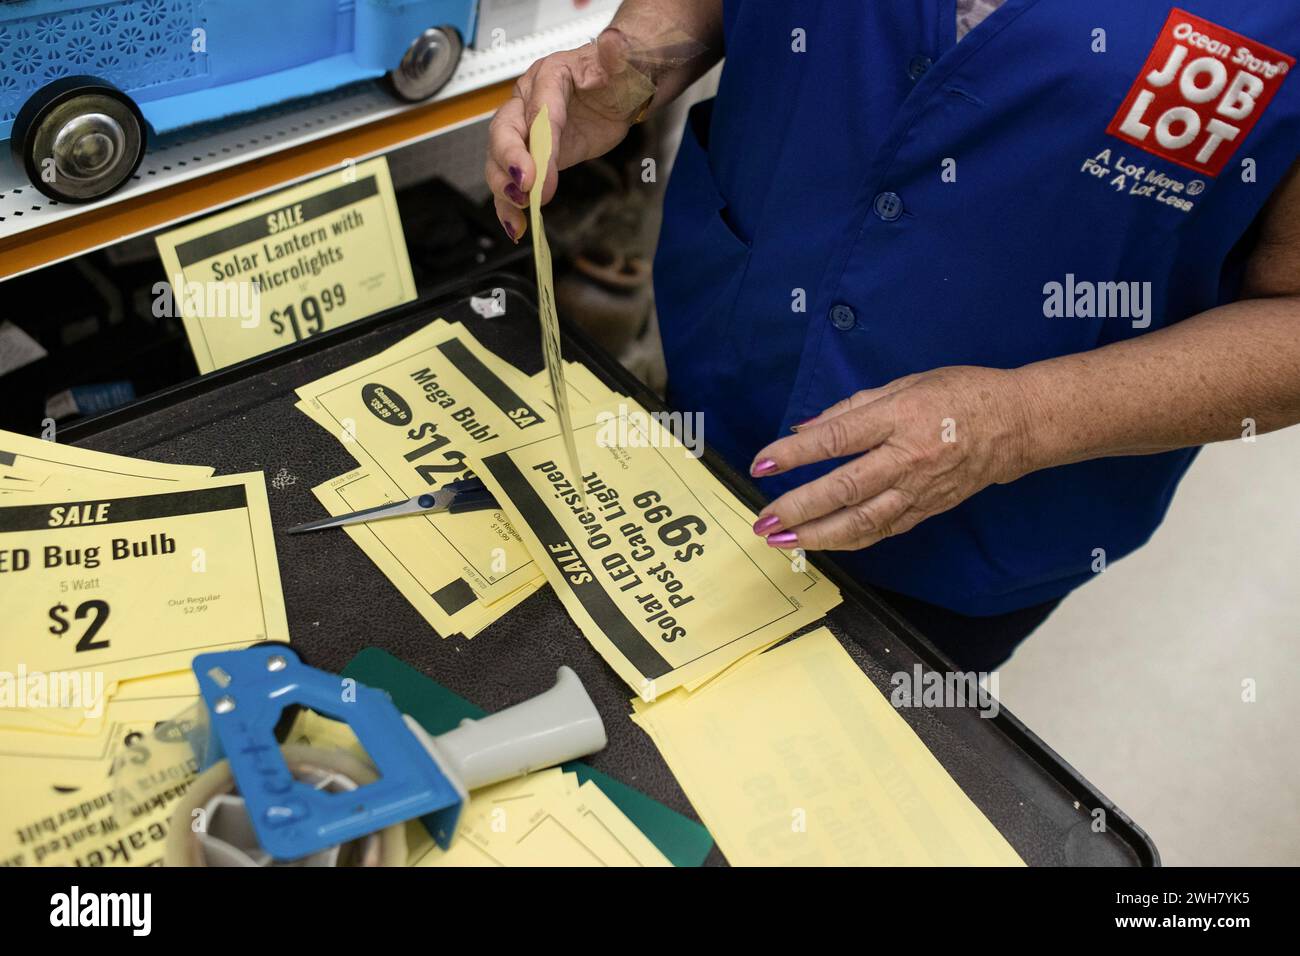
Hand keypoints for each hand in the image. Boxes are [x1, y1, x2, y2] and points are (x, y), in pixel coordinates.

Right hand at [485, 28, 653, 241]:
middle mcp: (527, 104)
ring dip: (505, 190)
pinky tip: (517, 227)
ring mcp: (526, 133)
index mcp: (547, 76)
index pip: (537, 110)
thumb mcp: (620, 65)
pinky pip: (514, 182)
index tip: (539, 171)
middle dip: (510, 164)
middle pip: (504, 134)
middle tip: (526, 190)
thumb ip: (615, 57)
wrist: (619, 91)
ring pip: (499, 161)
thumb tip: (614, 44)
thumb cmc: (617, 75)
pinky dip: (511, 207)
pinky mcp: (534, 158)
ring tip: (518, 213)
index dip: (537, 141)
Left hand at [749, 367, 1032, 550]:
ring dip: (817, 535)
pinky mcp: (927, 510)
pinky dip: (848, 540)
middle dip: (798, 507)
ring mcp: (919, 490)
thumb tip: (803, 429)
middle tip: (763, 519)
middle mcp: (907, 458)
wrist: (1017, 425)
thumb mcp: (904, 384)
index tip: (762, 463)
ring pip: (862, 522)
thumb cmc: (960, 395)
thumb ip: (850, 408)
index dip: (794, 454)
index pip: (836, 439)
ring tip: (782, 540)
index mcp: (899, 418)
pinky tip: (820, 543)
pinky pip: (881, 530)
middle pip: (844, 489)